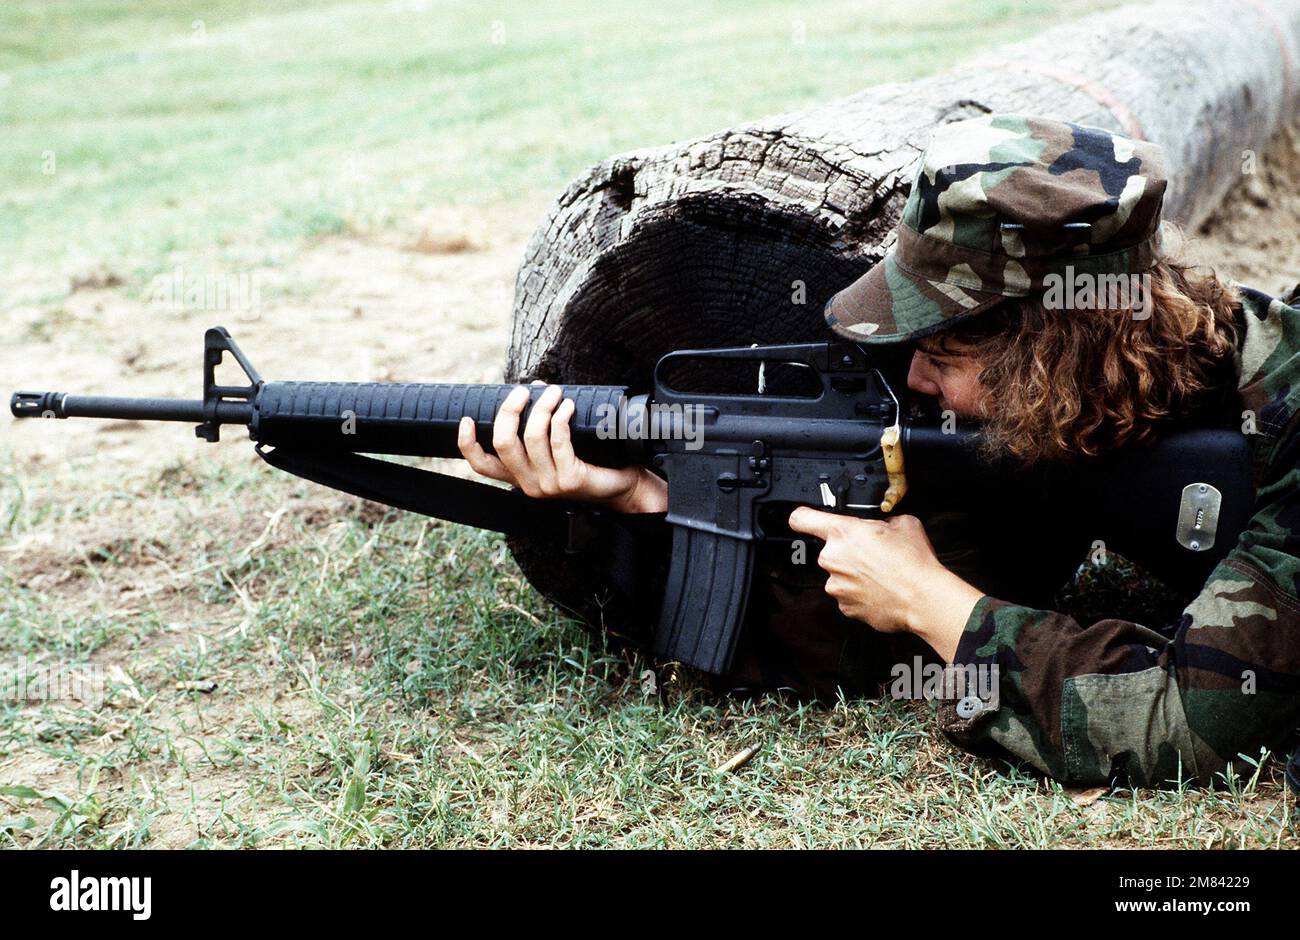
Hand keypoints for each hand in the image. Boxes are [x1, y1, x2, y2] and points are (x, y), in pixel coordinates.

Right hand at [457, 383, 667, 513]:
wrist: (621, 486)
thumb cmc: (589, 461)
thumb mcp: (557, 447)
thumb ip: (540, 424)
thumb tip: (534, 387)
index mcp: (519, 477)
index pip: (482, 466)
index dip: (467, 443)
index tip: (466, 419)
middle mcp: (529, 484)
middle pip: (504, 443)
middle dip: (510, 410)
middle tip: (523, 391)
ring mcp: (549, 485)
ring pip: (532, 437)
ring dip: (542, 407)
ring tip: (554, 392)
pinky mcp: (570, 480)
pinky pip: (559, 440)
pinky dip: (561, 417)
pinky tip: (568, 405)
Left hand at [787, 508, 981, 660]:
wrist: (922, 598)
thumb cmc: (913, 562)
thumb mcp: (903, 523)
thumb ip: (883, 522)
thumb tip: (882, 526)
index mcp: (842, 532)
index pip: (802, 519)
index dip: (803, 518)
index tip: (805, 521)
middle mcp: (833, 558)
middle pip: (832, 550)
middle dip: (849, 551)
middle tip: (874, 555)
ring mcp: (836, 585)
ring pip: (841, 575)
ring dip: (856, 574)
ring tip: (882, 575)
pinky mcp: (845, 607)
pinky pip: (849, 595)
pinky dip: (861, 593)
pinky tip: (881, 590)